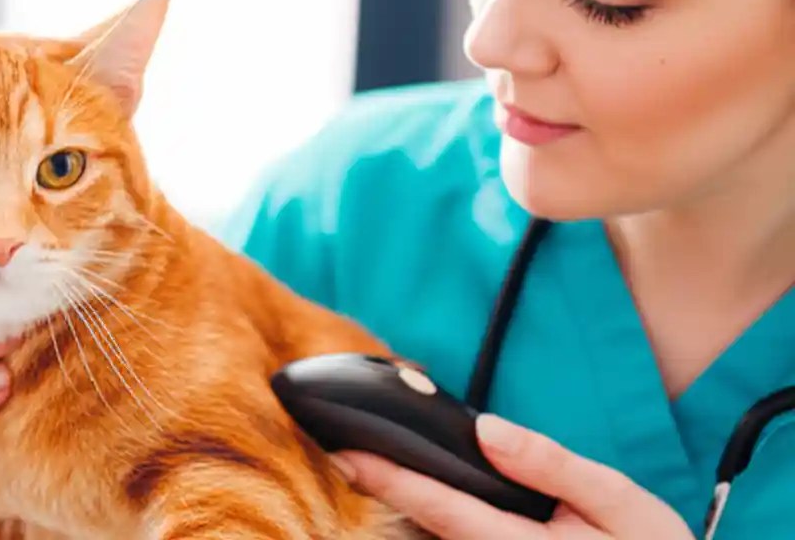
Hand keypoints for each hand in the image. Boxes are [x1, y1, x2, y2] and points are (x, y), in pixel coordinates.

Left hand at [331, 413, 694, 538]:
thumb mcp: (618, 502)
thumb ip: (551, 465)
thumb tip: (487, 431)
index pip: (437, 507)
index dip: (386, 478)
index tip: (343, 453)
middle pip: (424, 524)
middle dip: (383, 487)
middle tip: (341, 447)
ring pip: (434, 535)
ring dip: (402, 502)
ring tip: (366, 460)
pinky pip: (454, 538)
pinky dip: (431, 511)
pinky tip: (418, 487)